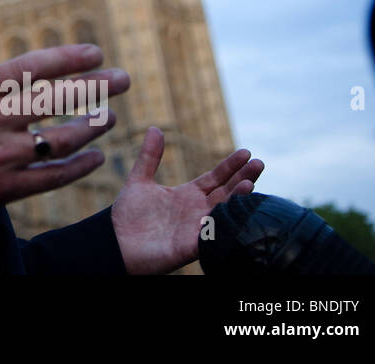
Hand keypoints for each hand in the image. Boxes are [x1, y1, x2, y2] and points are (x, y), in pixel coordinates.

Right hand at [0, 6, 130, 226]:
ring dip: (91, 126)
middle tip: (123, 79)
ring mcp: (0, 157)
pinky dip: (78, 167)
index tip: (95, 52)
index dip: (68, 58)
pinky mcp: (4, 188)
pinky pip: (51, 178)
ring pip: (59, 139)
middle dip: (95, 87)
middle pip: (55, 99)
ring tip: (109, 116)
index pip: (31, 68)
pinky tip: (97, 158)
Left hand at [110, 126, 264, 273]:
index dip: (230, 166)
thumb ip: (149, 157)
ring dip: (237, 200)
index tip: (246, 152)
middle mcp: (197, 211)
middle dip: (243, 178)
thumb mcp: (140, 181)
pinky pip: (211, 236)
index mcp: (188, 195)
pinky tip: (232, 214)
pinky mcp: (191, 247)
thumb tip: (154, 128)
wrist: (116, 243)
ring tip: (250, 184)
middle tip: (259, 163)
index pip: (216, 178)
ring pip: (223, 212)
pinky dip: (222, 226)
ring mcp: (196, 229)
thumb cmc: (129, 215)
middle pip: (226, 192)